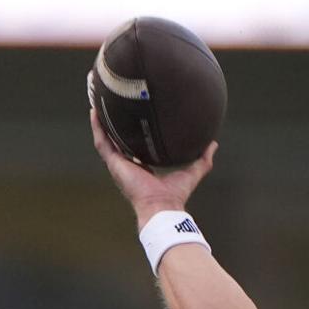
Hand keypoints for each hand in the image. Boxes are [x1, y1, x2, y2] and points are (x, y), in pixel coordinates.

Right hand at [89, 107, 216, 225]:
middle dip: (114, 123)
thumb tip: (213, 144)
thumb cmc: (175, 196)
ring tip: (98, 102)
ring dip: (100, 121)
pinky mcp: (114, 163)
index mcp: (142, 167)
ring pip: (105, 138)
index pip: (135, 145)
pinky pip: (101, 142)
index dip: (134, 132)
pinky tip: (95, 112)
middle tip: (113, 103)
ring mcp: (119, 164)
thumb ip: (203, 159)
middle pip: (117, 139)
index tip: (135, 116)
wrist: (163, 206)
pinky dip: (97, 127)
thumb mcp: (192, 172)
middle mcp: (128, 165)